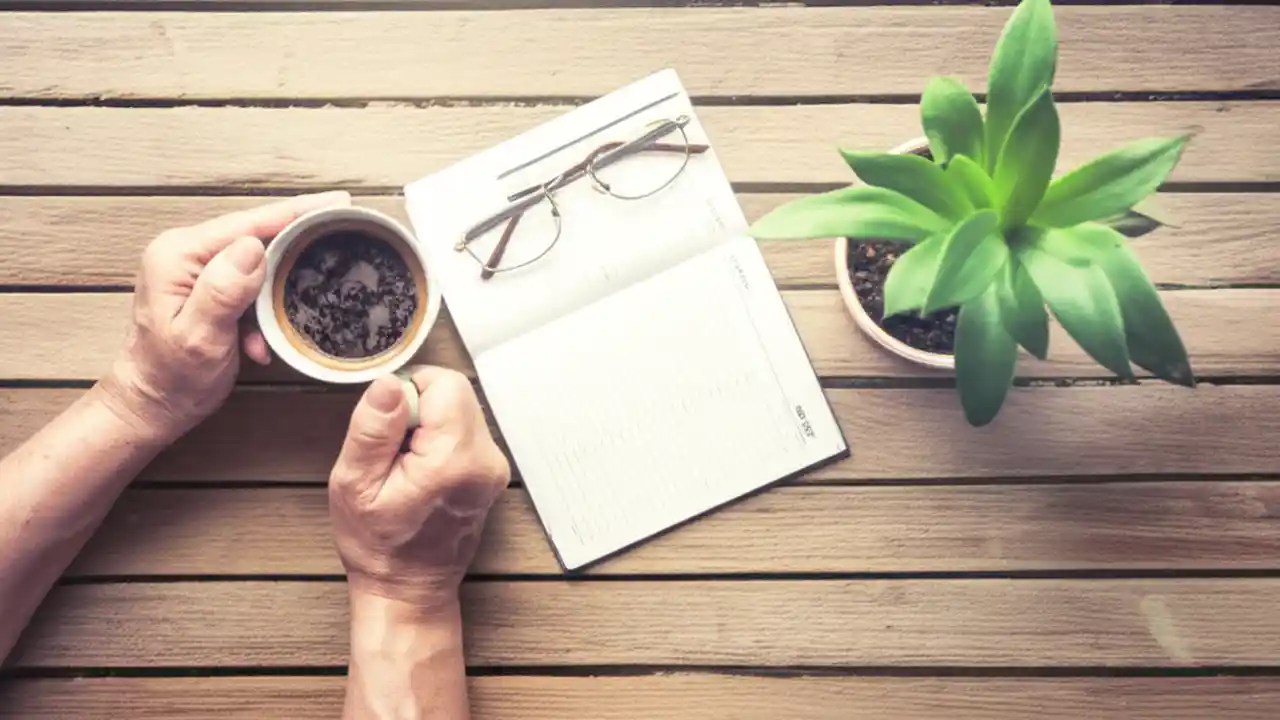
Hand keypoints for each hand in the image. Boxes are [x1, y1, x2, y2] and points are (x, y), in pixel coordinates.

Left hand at [99, 192, 351, 441]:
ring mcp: (196, 269)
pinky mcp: (208, 286)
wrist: (151, 405)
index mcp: (179, 255)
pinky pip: (250, 283)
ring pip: (257, 258)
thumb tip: (254, 246)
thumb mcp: (200, 336)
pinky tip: (265, 337)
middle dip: (299, 232)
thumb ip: (223, 290)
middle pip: (255, 231)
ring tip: (320, 277)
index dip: (295, 212)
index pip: (247, 224)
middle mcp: (185, 252)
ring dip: (282, 281)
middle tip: (344, 224)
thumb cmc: (171, 377)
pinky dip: (266, 306)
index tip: (337, 203)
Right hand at [330, 368, 510, 610]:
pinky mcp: (493, 473)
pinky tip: (421, 474)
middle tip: (395, 453)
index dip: (411, 393)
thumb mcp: (355, 484)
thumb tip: (389, 382)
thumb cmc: (378, 545)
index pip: (446, 383)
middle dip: (420, 410)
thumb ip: (373, 429)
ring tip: (406, 468)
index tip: (390, 430)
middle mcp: (487, 460)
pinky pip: (465, 432)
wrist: (408, 590)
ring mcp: (495, 468)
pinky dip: (440, 441)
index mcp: (454, 459)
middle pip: (457, 394)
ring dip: (429, 426)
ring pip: (460, 411)